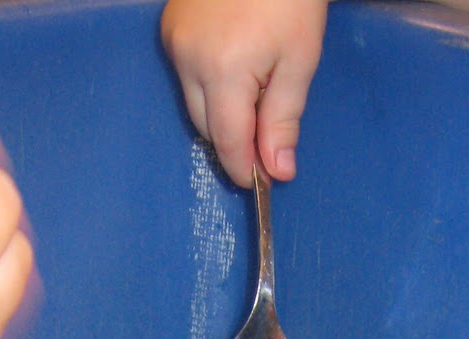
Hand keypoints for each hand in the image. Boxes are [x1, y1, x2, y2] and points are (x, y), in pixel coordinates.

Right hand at [160, 0, 328, 185]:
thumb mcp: (298, 60)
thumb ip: (283, 119)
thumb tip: (277, 171)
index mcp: (222, 71)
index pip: (228, 142)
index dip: (247, 168)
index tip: (266, 180)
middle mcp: (188, 60)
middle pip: (207, 128)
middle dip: (236, 141)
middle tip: (267, 141)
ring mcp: (174, 42)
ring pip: (195, 105)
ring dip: (222, 114)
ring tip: (256, 97)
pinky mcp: (170, 28)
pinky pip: (187, 76)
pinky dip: (210, 86)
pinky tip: (237, 70)